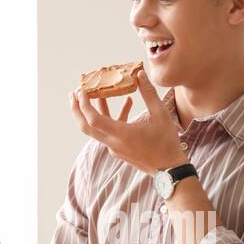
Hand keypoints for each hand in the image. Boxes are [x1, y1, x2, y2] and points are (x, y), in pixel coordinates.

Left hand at [70, 67, 187, 174]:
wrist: (169, 169)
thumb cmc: (166, 142)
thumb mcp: (160, 114)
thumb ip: (148, 93)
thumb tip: (140, 74)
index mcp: (121, 134)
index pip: (93, 119)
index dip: (84, 104)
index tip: (82, 90)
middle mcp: (113, 143)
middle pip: (86, 126)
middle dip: (77, 109)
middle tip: (73, 93)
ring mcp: (115, 148)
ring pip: (97, 128)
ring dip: (94, 111)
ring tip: (97, 93)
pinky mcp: (119, 149)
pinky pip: (110, 131)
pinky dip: (113, 117)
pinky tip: (128, 103)